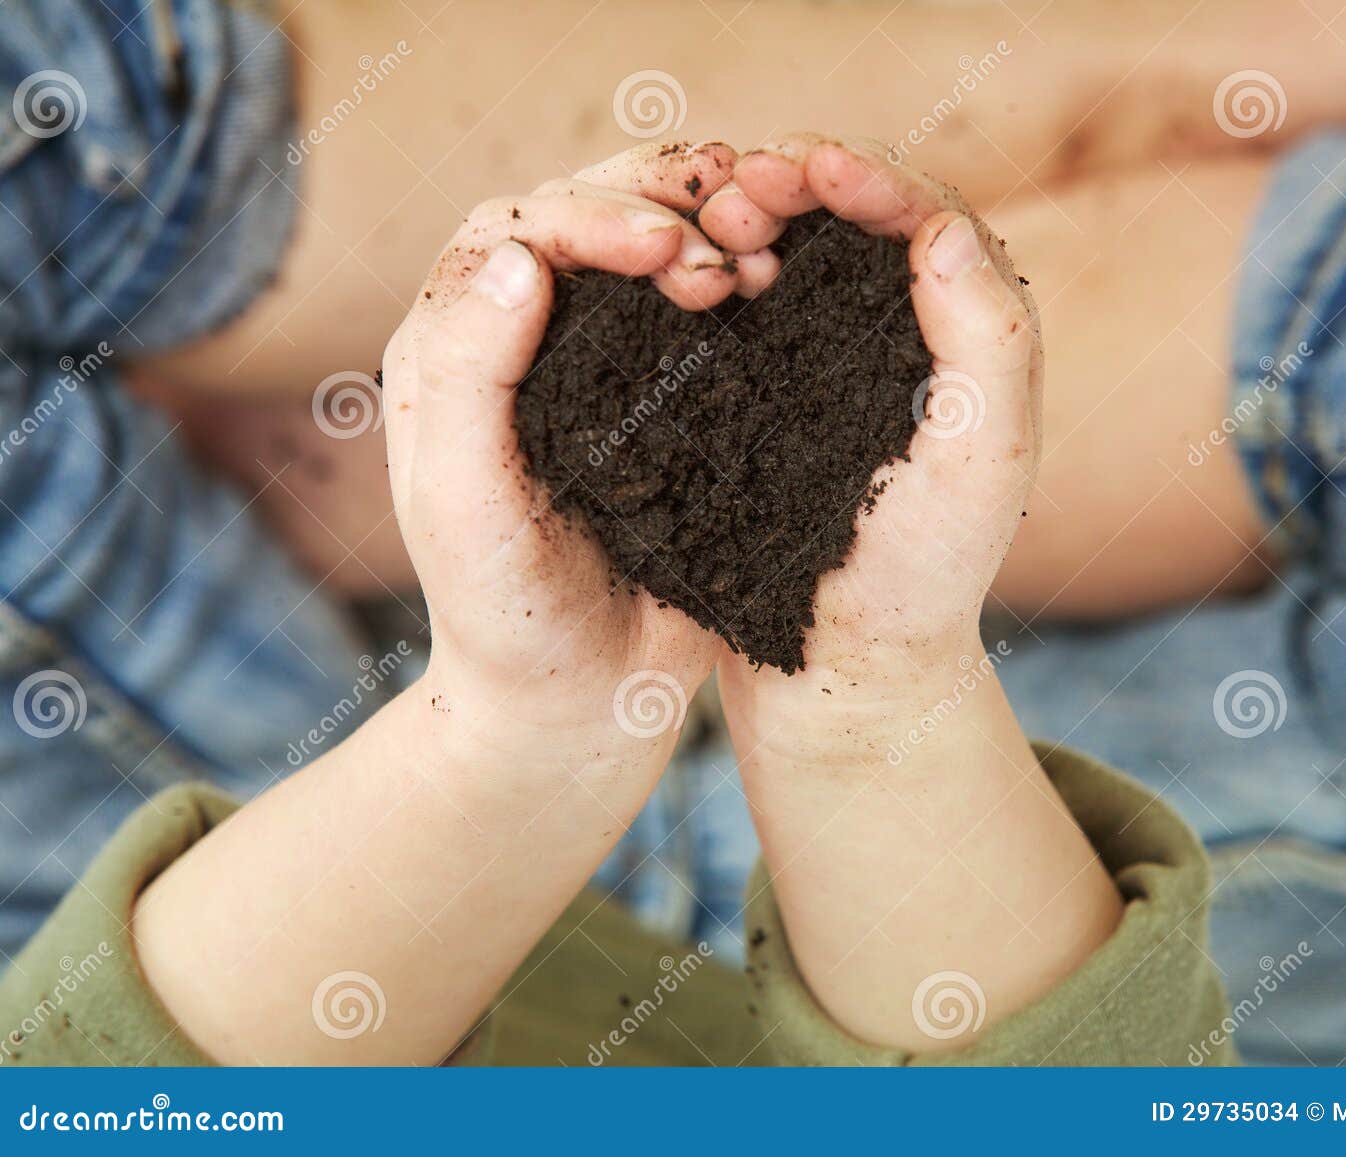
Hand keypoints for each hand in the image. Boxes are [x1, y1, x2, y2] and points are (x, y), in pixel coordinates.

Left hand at [381, 144, 748, 753]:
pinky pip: (696, 304)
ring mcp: (596, 360)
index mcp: (453, 349)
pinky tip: (776, 287)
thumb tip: (517, 256)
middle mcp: (521, 337)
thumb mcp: (462, 508)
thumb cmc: (505, 616)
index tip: (670, 248)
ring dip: (704, 228)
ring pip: (644, 244)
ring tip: (759, 261)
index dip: (593, 215)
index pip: (517, 231)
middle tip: (728, 251)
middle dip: (659, 207)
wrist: (578, 700)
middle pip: (583, 212)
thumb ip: (468, 380)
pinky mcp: (663, 392)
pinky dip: (738, 277)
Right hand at [702, 136, 1041, 728]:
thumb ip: (988, 345)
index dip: (872, 179)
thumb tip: (945, 228)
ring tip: (714, 222)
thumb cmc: (923, 575)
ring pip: (798, 250)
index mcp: (971, 338)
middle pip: (856, 221)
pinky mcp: (774, 389)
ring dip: (756, 217)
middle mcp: (907, 335)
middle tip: (743, 185)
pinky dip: (721, 271)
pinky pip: (748, 305)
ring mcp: (836, 359)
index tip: (812, 165)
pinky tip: (688, 272)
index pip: (929, 220)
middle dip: (801, 183)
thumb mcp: (978, 461)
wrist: (846, 663)